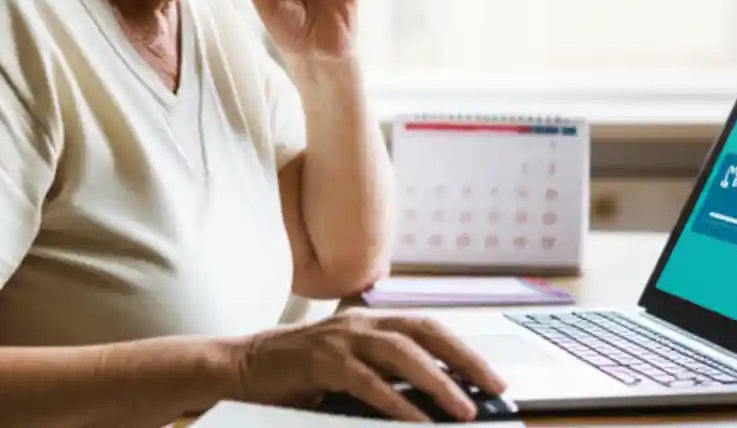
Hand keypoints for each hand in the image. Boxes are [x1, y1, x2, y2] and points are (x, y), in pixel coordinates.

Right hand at [234, 311, 506, 422]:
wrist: (242, 365)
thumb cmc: (297, 370)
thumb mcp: (349, 364)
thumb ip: (385, 372)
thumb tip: (431, 399)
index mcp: (371, 320)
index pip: (429, 327)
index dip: (463, 349)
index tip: (491, 376)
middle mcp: (361, 322)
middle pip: (426, 332)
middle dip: (465, 360)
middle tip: (494, 386)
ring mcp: (342, 339)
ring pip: (402, 353)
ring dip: (438, 381)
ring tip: (463, 408)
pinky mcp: (322, 362)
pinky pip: (368, 381)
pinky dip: (396, 402)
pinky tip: (416, 421)